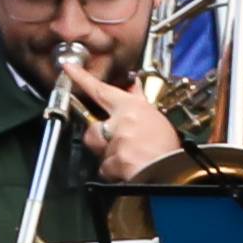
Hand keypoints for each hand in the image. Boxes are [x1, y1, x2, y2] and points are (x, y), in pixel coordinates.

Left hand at [56, 58, 187, 177]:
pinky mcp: (113, 162)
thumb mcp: (160, 120)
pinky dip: (114, 171)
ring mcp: (116, 143)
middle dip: (100, 136)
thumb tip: (135, 89)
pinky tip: (129, 170)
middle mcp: (122, 123)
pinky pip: (105, 168)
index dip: (82, 78)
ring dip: (109, 154)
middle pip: (93, 126)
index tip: (69, 68)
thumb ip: (141, 104)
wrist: (173, 173)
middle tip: (118, 142)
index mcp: (133, 108)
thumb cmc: (171, 150)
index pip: (101, 90)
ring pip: (99, 148)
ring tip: (130, 158)